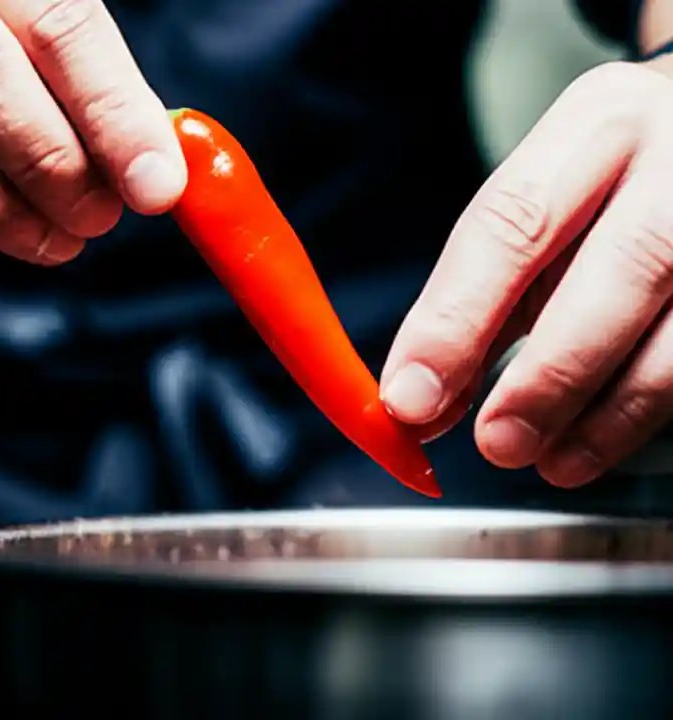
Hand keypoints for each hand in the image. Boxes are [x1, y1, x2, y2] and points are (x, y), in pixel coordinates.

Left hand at [381, 57, 672, 488]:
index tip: (411, 398)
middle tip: (497, 442)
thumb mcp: (549, 206)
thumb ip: (483, 296)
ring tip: (551, 459)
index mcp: (599, 124)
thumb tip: (422, 394)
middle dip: (550, 373)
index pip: (513, 221)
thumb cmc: (621, 183)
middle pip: (623, 268)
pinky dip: (649, 411)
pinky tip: (603, 438)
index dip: (455, 318)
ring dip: (609, 412)